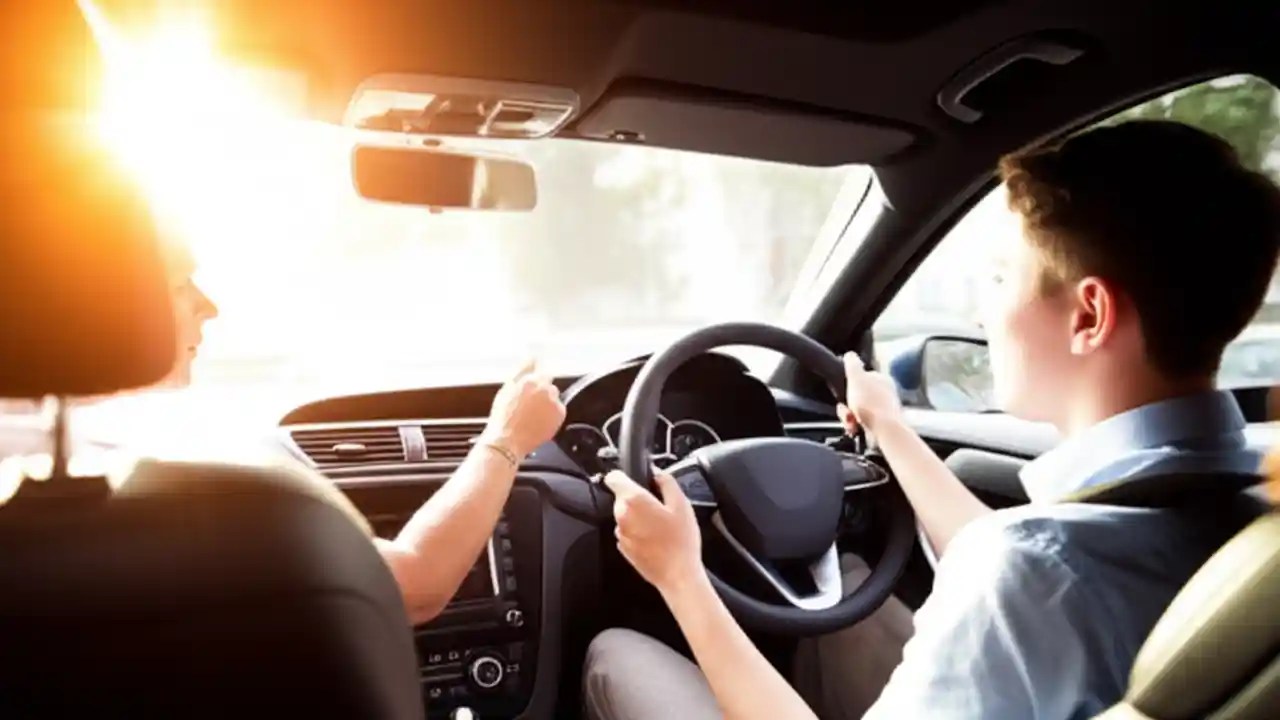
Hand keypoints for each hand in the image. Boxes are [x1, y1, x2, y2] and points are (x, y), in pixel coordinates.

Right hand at [483, 359, 565, 458]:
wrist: (508, 441)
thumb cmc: (503, 416)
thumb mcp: (507, 388)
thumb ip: (522, 370)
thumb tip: (532, 356)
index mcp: (531, 379)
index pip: (539, 365)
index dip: (535, 372)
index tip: (533, 376)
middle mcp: (545, 388)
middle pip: (547, 382)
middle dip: (540, 390)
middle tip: (527, 404)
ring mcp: (554, 401)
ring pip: (553, 396)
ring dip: (546, 401)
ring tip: (532, 415)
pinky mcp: (560, 413)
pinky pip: (558, 409)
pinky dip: (552, 413)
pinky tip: (539, 421)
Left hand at [603, 469, 702, 594]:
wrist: (678, 575)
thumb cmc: (681, 542)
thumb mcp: (682, 504)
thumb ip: (667, 482)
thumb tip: (658, 474)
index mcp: (634, 501)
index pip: (613, 477)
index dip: (623, 475)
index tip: (633, 478)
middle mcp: (622, 516)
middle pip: (623, 498)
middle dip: (639, 499)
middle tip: (660, 508)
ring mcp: (621, 534)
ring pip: (626, 515)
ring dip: (639, 517)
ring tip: (661, 526)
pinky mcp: (623, 548)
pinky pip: (628, 532)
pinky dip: (638, 532)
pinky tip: (657, 539)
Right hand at [839, 352, 902, 434]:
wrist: (885, 431)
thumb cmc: (871, 404)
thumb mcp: (856, 376)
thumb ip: (852, 363)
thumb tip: (850, 355)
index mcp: (881, 379)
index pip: (860, 377)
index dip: (848, 385)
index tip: (843, 391)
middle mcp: (884, 394)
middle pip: (855, 396)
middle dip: (846, 404)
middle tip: (847, 410)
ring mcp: (882, 411)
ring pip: (856, 411)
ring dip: (848, 417)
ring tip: (852, 422)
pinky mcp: (879, 426)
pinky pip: (861, 424)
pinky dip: (855, 426)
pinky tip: (855, 429)